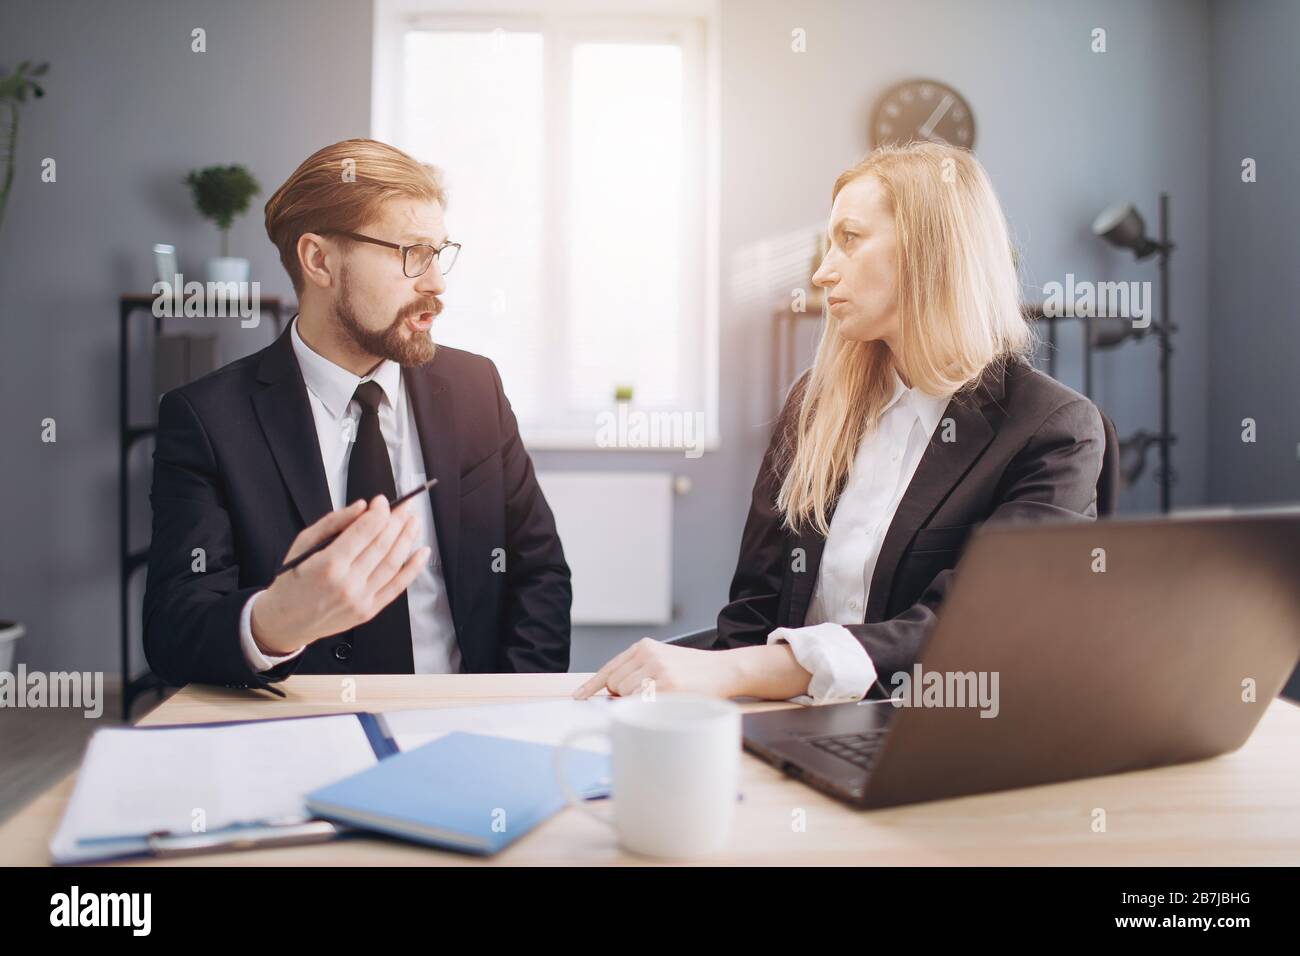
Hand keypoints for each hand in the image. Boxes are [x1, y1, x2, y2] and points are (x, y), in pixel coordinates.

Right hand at [250, 495, 429, 654]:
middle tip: (405, 507)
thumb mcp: (302, 544)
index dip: (379, 512)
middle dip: (397, 521)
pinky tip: (422, 552)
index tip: (383, 501)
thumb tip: (361, 506)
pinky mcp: (369, 611)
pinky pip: (397, 587)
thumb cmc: (292, 581)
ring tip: (414, 523)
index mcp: (328, 564)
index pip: (364, 531)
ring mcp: (360, 599)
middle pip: (382, 545)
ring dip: (407, 539)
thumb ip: (333, 522)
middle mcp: (347, 583)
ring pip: (393, 563)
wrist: (285, 621)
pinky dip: (413, 568)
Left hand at [573, 638, 743, 699]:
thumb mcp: (664, 659)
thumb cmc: (695, 671)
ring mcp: (658, 671)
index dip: (592, 685)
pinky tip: (667, 703)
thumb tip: (612, 693)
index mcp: (645, 647)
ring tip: (665, 697)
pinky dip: (648, 710)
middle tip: (652, 695)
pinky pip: (643, 705)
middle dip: (626, 696)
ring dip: (640, 703)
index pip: (610, 667)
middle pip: (615, 685)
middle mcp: (648, 655)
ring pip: (627, 696)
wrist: (727, 669)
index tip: (579, 698)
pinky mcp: (669, 688)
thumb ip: (639, 670)